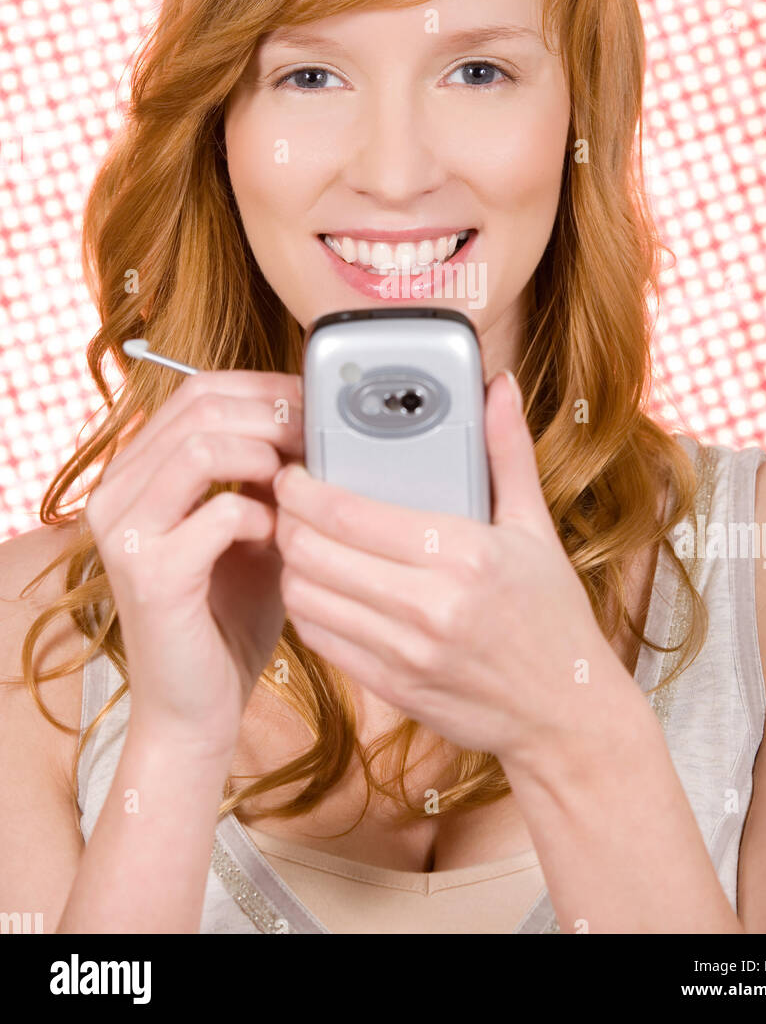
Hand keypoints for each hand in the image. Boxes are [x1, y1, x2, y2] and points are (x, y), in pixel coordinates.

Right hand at [85, 369, 303, 761]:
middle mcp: (116, 492)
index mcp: (135, 471)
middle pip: (200, 406)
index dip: (263, 387)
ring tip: (298, 488)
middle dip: (273, 415)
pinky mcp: (148, 573)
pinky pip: (219, 512)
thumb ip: (268, 472)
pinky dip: (262, 516)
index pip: (197, 390)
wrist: (197, 708)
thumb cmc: (230, 614)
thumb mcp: (253, 525)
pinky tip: (279, 539)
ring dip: (266, 457)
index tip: (314, 405)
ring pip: (202, 446)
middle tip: (319, 440)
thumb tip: (313, 416)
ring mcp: (124, 530)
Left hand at [273, 371, 631, 764]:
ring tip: (298, 542)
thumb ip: (508, 451)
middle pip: (313, 553)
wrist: (567, 712)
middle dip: (285, 521)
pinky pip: (320, 640)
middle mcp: (431, 605)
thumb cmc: (553, 616)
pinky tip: (318, 588)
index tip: (293, 473)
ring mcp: (407, 652)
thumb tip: (501, 386)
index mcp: (465, 553)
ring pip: (305, 598)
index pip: (349, 513)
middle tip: (287, 504)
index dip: (303, 488)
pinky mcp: (392, 687)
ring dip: (288, 566)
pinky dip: (306, 608)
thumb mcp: (536, 528)